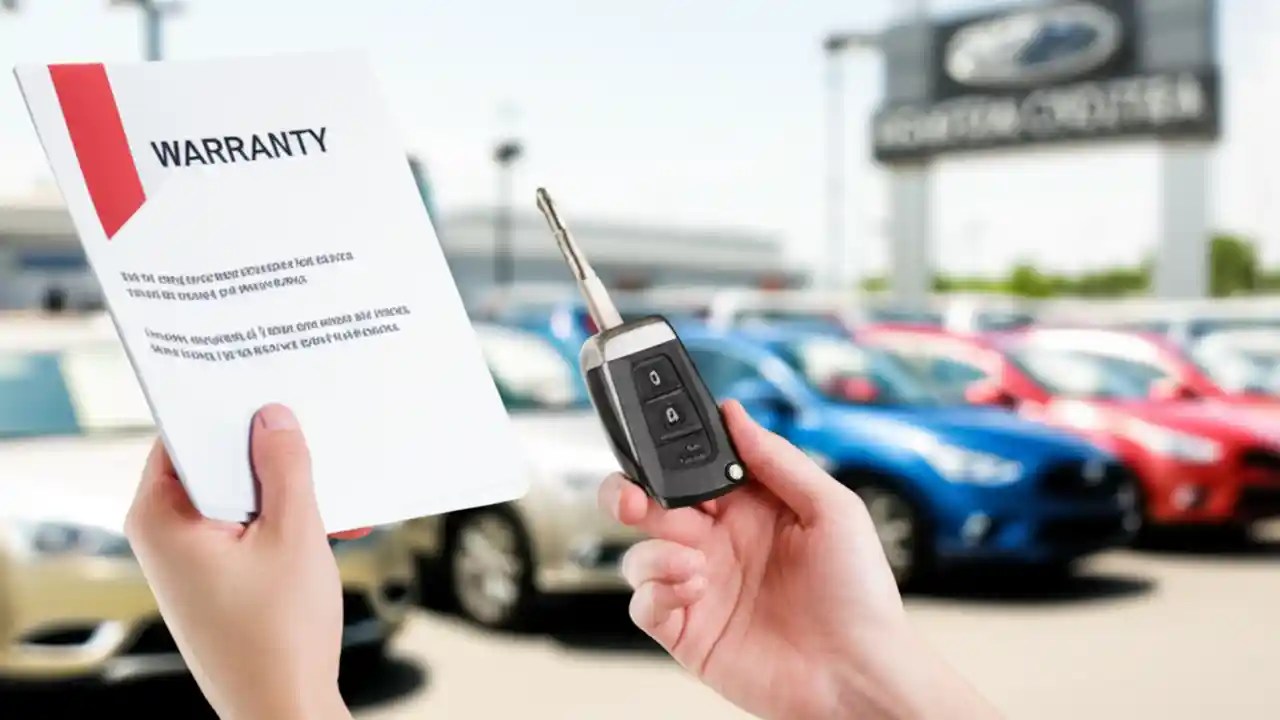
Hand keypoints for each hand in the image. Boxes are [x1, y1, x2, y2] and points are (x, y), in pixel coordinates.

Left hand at [125, 404, 357, 719]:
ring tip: (336, 489)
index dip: (228, 408)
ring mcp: (189, 557)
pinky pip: (248, 526)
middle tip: (313, 429)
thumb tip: (273, 417)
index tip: (268, 386)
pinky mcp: (214, 576)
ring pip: (239, 495)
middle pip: (216, 462)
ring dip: (288, 489)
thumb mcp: (293, 534)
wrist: (283, 710)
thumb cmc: (278, 637)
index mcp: (161, 516)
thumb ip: (284, 468)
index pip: (185, 434)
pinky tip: (334, 526)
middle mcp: (164, 533)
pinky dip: (286, 521)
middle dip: (268, 450)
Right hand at [601, 400, 1001, 719]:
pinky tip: (692, 591)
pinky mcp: (687, 631)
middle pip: (648, 506)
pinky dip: (655, 591)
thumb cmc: (860, 596)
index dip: (668, 455)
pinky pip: (642, 603)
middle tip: (632, 497)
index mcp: (749, 509)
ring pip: (638, 553)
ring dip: (654, 552)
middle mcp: (718, 544)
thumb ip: (777, 458)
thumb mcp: (832, 508)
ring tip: (694, 566)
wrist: (859, 675)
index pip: (691, 468)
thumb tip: (734, 413)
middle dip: (627, 492)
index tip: (657, 443)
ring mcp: (699, 587)